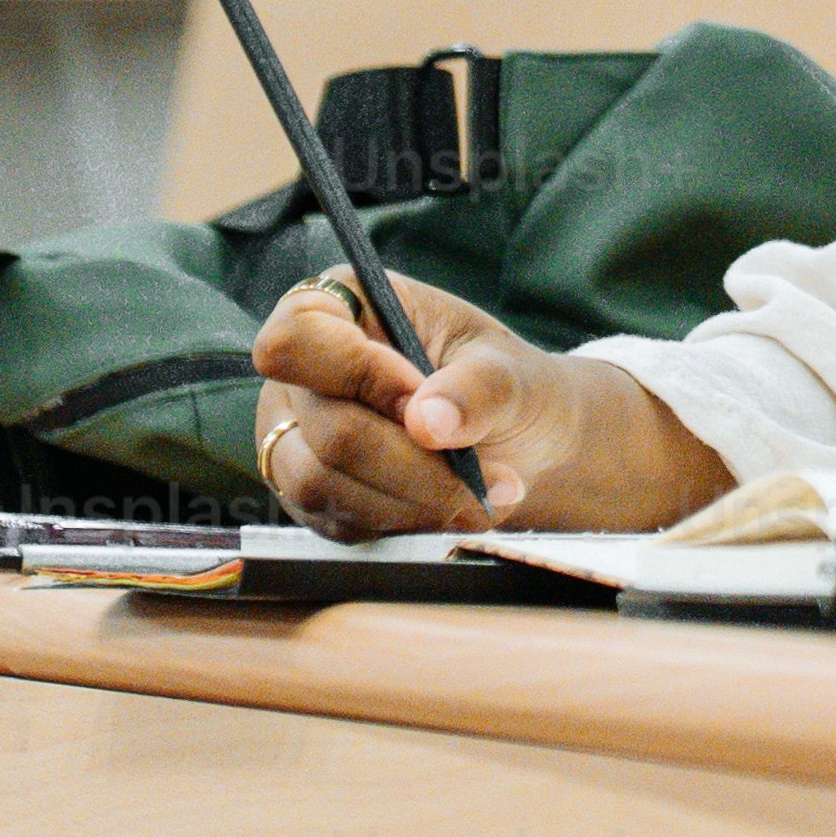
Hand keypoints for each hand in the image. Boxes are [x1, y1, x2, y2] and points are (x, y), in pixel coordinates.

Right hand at [251, 275, 722, 534]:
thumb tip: (433, 420)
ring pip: (320, 483)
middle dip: (407, 461)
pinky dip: (403, 527)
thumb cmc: (525, 389)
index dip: (352, 374)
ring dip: (410, 501)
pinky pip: (337, 524)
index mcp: (338, 308)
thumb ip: (477, 390)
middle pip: (316, 425)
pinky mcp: (320, 500)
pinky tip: (465, 519)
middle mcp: (304, 375)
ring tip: (491, 501)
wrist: (541, 446)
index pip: (294, 336)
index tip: (426, 405)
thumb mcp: (517, 376)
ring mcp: (301, 440)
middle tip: (487, 483)